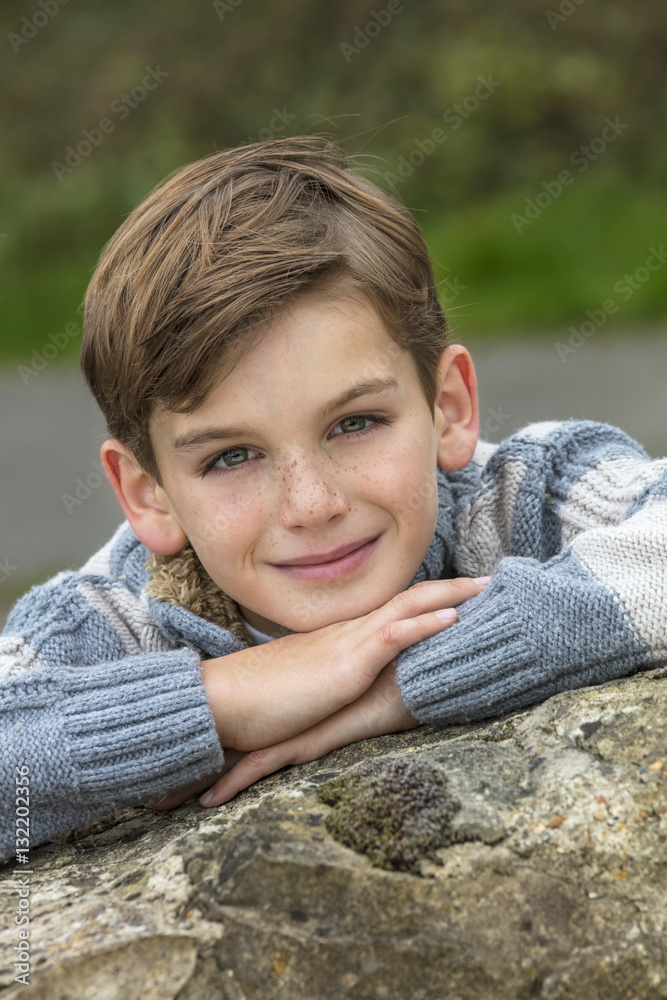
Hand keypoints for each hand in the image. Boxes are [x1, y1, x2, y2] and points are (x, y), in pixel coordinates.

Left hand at [149, 659, 419, 810]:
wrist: (407, 667)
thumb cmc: (385, 680)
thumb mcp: (349, 699)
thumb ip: (332, 705)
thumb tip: (317, 718)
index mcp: (284, 705)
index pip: (236, 724)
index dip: (204, 741)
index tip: (175, 755)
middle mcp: (279, 713)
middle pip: (220, 739)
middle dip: (184, 762)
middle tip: (151, 789)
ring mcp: (287, 724)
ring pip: (229, 756)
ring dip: (193, 779)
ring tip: (157, 801)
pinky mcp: (302, 737)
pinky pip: (258, 766)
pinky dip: (230, 784)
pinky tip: (207, 802)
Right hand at [201, 576, 486, 752]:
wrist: (225, 701)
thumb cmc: (260, 700)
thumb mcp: (308, 688)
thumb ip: (332, 682)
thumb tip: (351, 687)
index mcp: (342, 639)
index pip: (393, 609)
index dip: (428, 598)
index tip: (461, 593)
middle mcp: (349, 632)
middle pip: (409, 599)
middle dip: (452, 587)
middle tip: (490, 579)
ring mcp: (349, 644)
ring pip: (408, 608)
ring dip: (451, 595)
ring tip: (487, 587)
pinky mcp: (346, 666)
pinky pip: (393, 636)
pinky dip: (426, 623)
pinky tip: (455, 616)